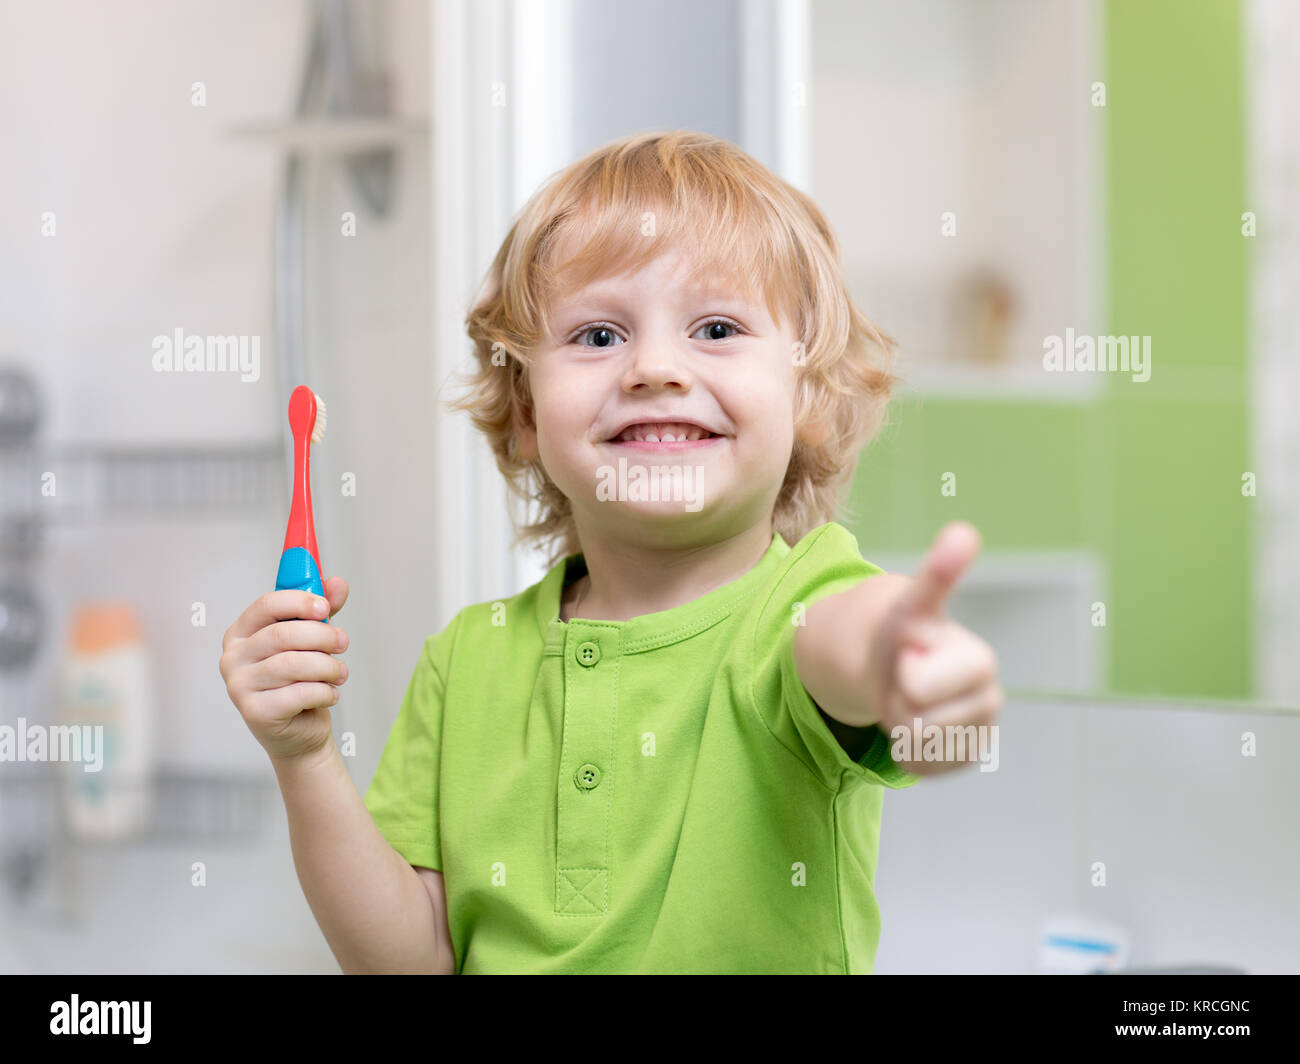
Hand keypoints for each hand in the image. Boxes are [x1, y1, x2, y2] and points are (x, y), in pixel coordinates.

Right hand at [219, 576, 350, 763]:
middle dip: (322, 636)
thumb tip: (338, 583)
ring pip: (293, 664)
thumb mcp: (312, 641)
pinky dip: (324, 692)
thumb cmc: (300, 681)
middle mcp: (233, 658)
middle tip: (343, 643)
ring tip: (340, 673)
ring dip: (328, 666)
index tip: (326, 607)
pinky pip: (298, 693)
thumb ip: (322, 612)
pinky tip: (329, 694)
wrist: (299, 733)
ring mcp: (239, 686)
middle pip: (282, 635)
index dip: (299, 602)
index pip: (266, 605)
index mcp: (242, 633)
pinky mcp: (255, 712)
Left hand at [866, 523, 1001, 775]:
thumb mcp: (909, 606)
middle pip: (916, 723)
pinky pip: (924, 768)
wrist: (899, 669)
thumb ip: (936, 578)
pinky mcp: (969, 757)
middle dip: (897, 703)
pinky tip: (918, 728)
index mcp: (979, 660)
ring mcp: (982, 731)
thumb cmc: (904, 635)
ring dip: (901, 727)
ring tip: (911, 700)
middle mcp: (990, 696)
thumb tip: (964, 531)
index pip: (920, 686)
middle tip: (904, 681)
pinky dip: (909, 752)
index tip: (911, 655)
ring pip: (919, 748)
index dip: (903, 675)